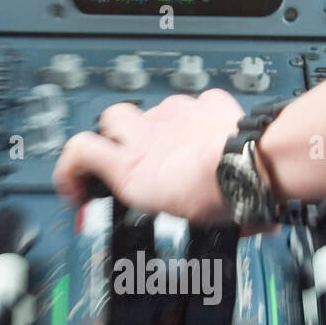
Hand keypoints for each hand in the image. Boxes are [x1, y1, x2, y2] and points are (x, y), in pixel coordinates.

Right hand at [53, 88, 243, 223]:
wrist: (254, 170)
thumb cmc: (219, 199)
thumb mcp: (176, 221)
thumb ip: (162, 209)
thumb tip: (176, 221)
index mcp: (130, 169)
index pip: (78, 151)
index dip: (71, 168)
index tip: (77, 185)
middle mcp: (146, 136)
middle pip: (110, 118)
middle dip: (114, 135)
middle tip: (127, 155)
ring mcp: (175, 116)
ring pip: (150, 108)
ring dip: (156, 126)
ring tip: (173, 147)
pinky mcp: (204, 105)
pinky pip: (194, 103)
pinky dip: (197, 116)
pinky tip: (205, 132)